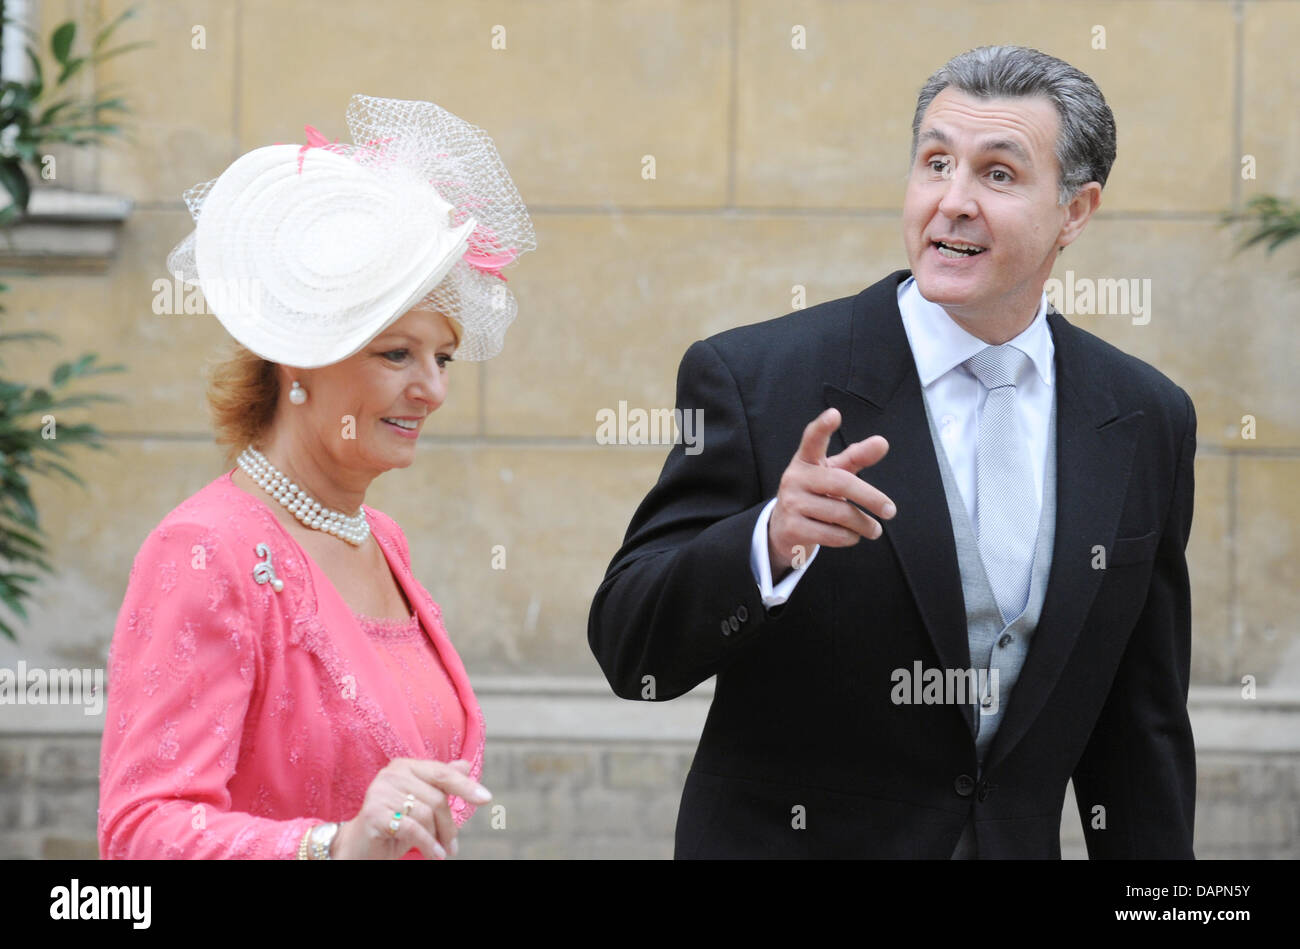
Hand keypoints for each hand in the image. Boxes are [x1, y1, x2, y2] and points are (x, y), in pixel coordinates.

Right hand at [332, 758, 489, 859]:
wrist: (359, 846)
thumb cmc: (394, 823)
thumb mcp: (420, 803)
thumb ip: (440, 783)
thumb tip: (465, 764)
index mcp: (406, 766)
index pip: (442, 773)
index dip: (466, 786)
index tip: (486, 799)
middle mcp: (392, 774)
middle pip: (437, 797)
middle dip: (449, 825)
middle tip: (453, 846)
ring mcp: (380, 792)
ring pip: (426, 814)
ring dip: (438, 837)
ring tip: (440, 851)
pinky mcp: (373, 814)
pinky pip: (412, 828)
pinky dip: (428, 844)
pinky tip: (435, 855)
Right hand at [767, 408, 895, 578]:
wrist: (783, 529)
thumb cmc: (815, 494)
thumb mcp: (833, 473)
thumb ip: (856, 458)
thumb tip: (882, 442)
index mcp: (806, 460)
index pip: (813, 439)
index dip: (823, 427)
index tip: (834, 414)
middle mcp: (794, 477)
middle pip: (842, 483)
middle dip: (871, 498)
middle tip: (891, 510)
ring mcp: (791, 503)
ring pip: (840, 513)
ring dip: (863, 524)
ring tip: (874, 529)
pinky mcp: (791, 528)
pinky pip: (831, 534)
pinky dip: (849, 537)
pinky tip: (852, 536)